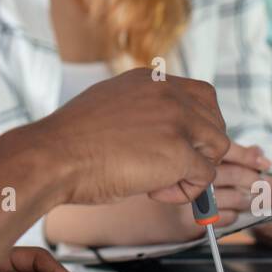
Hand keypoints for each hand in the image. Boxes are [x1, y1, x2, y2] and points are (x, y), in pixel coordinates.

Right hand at [28, 69, 271, 206]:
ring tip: (160, 180)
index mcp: (150, 80)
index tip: (176, 144)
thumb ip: (140, 108)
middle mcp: (168, 93)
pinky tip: (154, 191)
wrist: (53, 157)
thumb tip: (158, 130)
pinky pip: (205, 177)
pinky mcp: (179, 152)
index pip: (201, 96)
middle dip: (200, 148)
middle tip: (168, 166)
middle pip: (215, 120)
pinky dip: (186, 191)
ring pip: (217, 148)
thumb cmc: (71, 141)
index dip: (196, 125)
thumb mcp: (110, 105)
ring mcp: (176, 121)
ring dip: (195, 170)